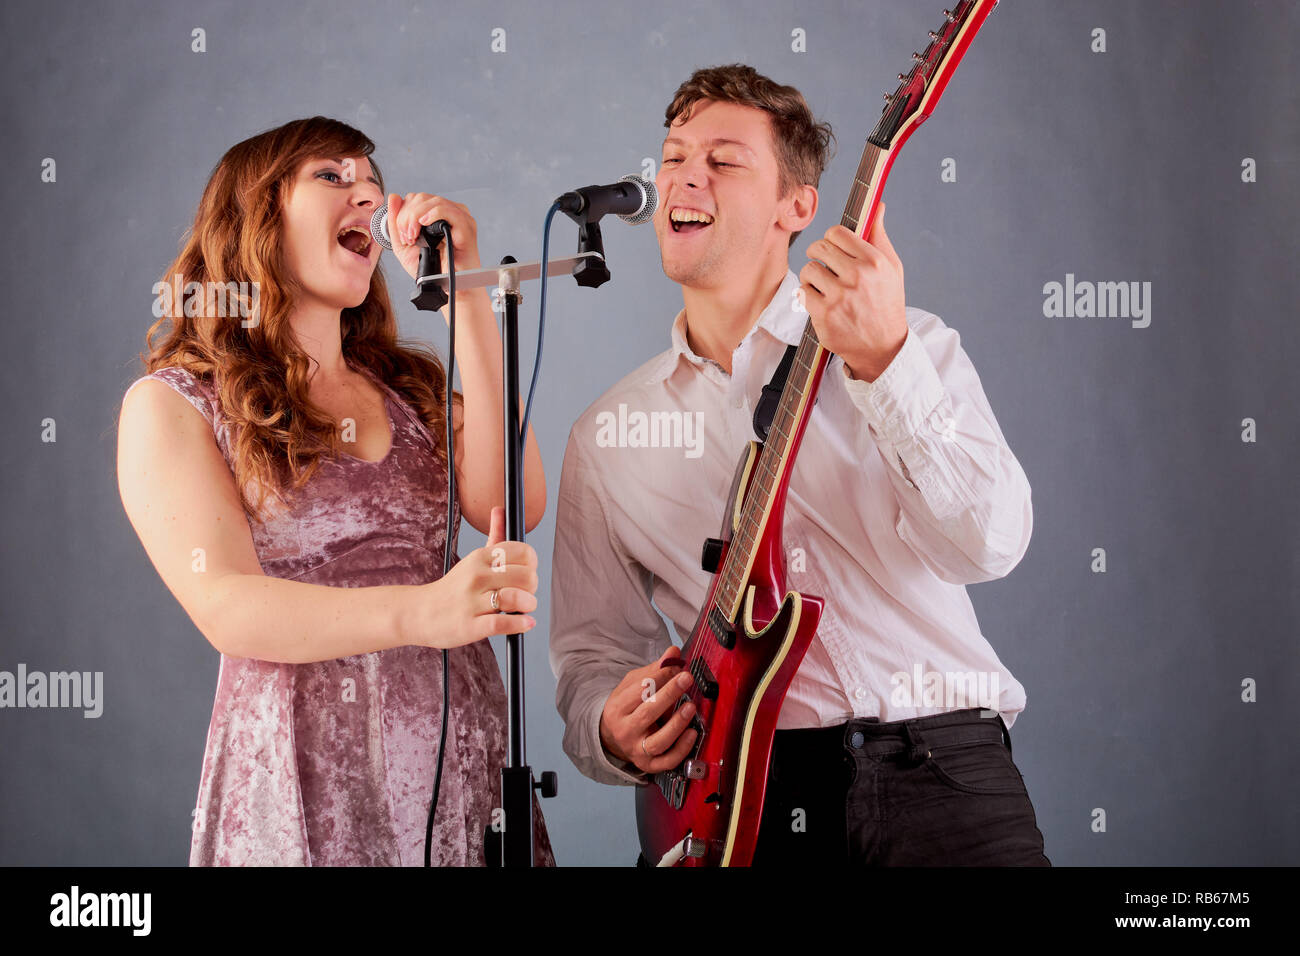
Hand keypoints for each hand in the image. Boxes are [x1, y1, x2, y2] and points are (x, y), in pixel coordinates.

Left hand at [384, 191, 482, 281]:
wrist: (447, 289)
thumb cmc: (431, 271)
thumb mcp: (404, 246)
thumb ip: (395, 223)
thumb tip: (393, 197)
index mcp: (437, 215)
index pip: (416, 199)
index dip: (404, 213)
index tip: (404, 236)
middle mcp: (450, 213)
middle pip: (422, 198)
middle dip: (407, 216)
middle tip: (408, 238)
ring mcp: (460, 219)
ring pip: (433, 201)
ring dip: (416, 217)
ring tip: (414, 237)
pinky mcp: (466, 228)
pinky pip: (448, 210)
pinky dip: (433, 214)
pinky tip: (424, 224)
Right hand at [403, 505, 537, 647]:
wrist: (420, 613)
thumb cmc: (454, 588)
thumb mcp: (473, 559)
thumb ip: (493, 536)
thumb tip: (500, 510)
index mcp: (480, 558)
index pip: (523, 552)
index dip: (533, 564)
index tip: (528, 572)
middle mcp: (476, 576)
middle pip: (525, 576)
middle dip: (533, 587)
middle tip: (526, 593)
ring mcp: (472, 602)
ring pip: (515, 598)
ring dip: (528, 605)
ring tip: (524, 608)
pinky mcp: (470, 625)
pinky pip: (502, 623)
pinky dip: (520, 624)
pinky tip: (524, 623)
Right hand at [599, 646, 697, 773]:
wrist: (612, 738)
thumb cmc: (626, 708)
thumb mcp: (632, 685)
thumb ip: (654, 670)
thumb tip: (673, 652)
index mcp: (617, 708)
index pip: (639, 690)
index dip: (659, 676)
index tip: (676, 664)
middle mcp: (625, 731)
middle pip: (648, 713)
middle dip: (669, 694)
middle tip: (686, 678)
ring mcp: (637, 750)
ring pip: (659, 741)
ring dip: (677, 724)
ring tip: (690, 706)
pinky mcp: (649, 765)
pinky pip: (668, 761)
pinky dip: (681, 749)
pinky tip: (692, 733)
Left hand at [799, 201, 908, 381]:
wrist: (883, 347)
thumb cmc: (886, 304)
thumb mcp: (892, 268)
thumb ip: (879, 236)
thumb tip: (876, 206)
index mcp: (874, 261)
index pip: (837, 232)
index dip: (831, 239)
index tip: (832, 248)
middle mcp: (857, 276)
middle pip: (819, 248)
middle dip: (817, 254)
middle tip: (822, 265)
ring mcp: (839, 297)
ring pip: (808, 270)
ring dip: (811, 276)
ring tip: (823, 285)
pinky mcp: (824, 315)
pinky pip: (803, 292)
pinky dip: (808, 296)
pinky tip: (820, 301)